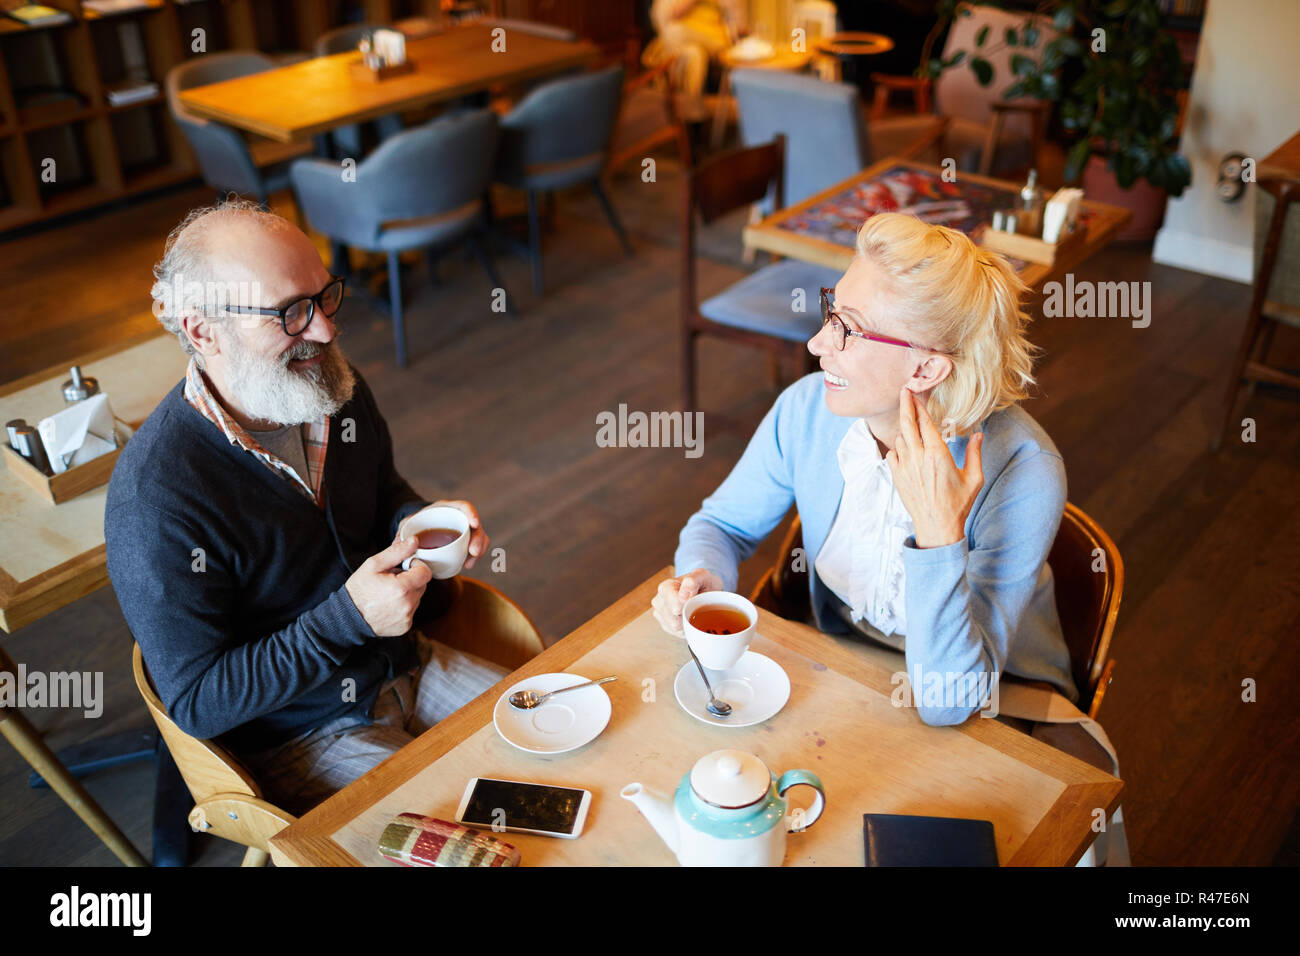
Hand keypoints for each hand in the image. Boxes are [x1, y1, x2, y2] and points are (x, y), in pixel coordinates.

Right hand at [345, 535, 432, 636]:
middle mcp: (407, 605)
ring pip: (417, 597)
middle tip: (392, 580)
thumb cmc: (358, 590)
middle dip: (411, 579)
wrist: (348, 617)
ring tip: (388, 593)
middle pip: (422, 585)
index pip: (425, 572)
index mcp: (401, 589)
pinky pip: (412, 611)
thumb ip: (397, 552)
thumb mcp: (373, 565)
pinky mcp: (405, 626)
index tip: (405, 566)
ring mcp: (407, 618)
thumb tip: (415, 541)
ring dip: (408, 593)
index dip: (416, 566)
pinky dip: (404, 606)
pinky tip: (389, 605)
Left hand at [399, 500, 489, 569]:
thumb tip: (400, 547)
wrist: (412, 535)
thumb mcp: (403, 529)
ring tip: (470, 563)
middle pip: (474, 525)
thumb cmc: (409, 529)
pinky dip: (473, 557)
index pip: (463, 507)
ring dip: (478, 550)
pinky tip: (467, 565)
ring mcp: (461, 531)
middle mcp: (456, 518)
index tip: (474, 524)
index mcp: (444, 509)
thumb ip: (401, 538)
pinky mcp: (463, 543)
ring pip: (478, 537)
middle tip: (473, 552)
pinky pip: (474, 548)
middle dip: (478, 539)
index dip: (471, 514)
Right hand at [652, 568, 723, 635]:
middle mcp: (658, 601)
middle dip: (688, 616)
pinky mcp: (665, 625)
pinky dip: (686, 628)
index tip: (696, 601)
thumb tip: (683, 594)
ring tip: (693, 611)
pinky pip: (677, 634)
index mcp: (665, 588)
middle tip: (697, 606)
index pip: (675, 606)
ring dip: (688, 623)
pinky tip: (690, 618)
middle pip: (674, 620)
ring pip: (675, 628)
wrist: (705, 590)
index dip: (688, 607)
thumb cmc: (703, 583)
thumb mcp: (703, 576)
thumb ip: (693, 581)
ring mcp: (660, 615)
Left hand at [885, 388, 983, 548]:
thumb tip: (978, 434)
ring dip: (904, 430)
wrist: (936, 527)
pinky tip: (905, 449)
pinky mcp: (897, 477)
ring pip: (899, 439)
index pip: (925, 423)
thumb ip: (975, 453)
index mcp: (937, 454)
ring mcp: (905, 467)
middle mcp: (918, 457)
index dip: (919, 407)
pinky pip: (893, 454)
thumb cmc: (957, 504)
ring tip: (910, 425)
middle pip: (907, 424)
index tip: (915, 394)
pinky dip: (898, 447)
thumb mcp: (974, 478)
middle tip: (903, 392)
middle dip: (905, 406)